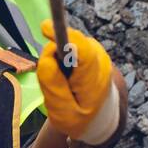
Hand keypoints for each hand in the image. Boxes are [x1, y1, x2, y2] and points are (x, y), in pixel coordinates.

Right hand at [35, 20, 117, 141]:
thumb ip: (54, 87)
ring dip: (58, 59)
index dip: (65, 36)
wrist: (102, 118)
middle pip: (70, 44)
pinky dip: (63, 59)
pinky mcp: (92, 49)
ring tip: (62, 82)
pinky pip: (71, 47)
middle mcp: (100, 61)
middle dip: (54, 55)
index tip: (45, 28)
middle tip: (52, 81)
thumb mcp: (63, 113)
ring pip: (69, 44)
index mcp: (94, 80)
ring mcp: (98, 53)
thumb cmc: (80, 119)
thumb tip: (47, 58)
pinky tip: (67, 75)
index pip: (83, 51)